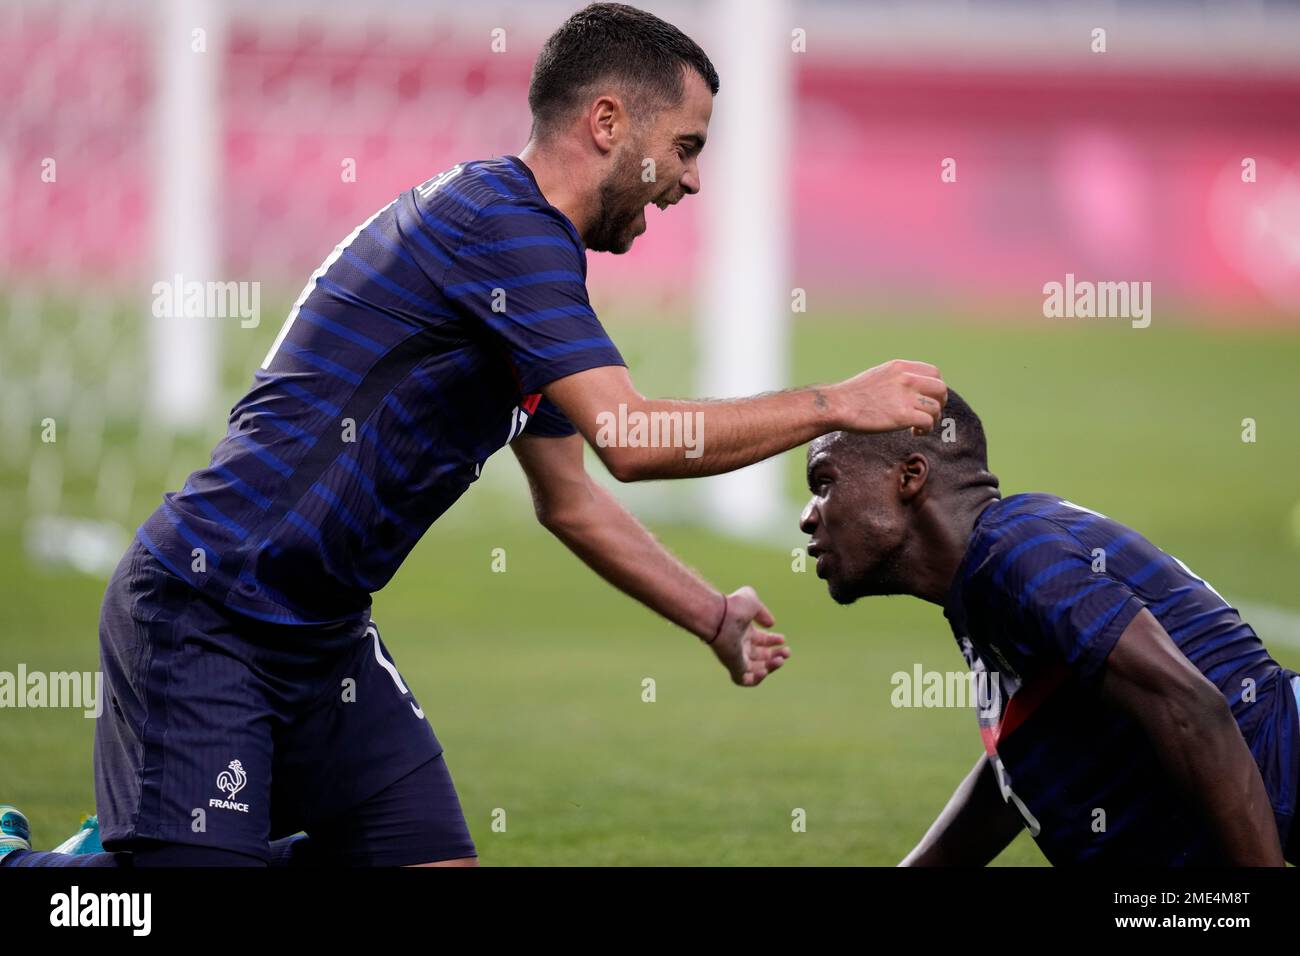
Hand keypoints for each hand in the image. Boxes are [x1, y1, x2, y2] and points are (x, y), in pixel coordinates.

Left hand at [709, 586, 790, 686]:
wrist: (718, 617)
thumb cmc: (733, 607)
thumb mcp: (752, 602)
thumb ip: (762, 612)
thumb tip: (771, 624)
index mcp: (744, 631)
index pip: (761, 640)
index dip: (773, 641)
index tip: (783, 639)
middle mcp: (740, 645)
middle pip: (761, 656)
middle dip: (776, 655)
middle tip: (787, 652)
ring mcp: (736, 656)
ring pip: (756, 669)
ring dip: (771, 667)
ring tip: (780, 660)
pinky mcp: (732, 665)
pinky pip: (743, 680)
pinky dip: (756, 679)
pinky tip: (765, 670)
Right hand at [831, 359, 946, 435]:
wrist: (838, 405)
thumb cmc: (853, 395)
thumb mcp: (878, 375)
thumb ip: (897, 378)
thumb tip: (911, 389)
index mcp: (900, 367)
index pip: (934, 372)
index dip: (935, 388)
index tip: (927, 399)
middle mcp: (906, 378)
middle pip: (941, 388)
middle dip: (939, 403)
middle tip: (929, 414)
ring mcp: (905, 397)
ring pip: (936, 407)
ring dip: (933, 419)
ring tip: (919, 427)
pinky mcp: (903, 415)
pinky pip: (928, 422)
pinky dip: (925, 430)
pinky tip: (915, 433)